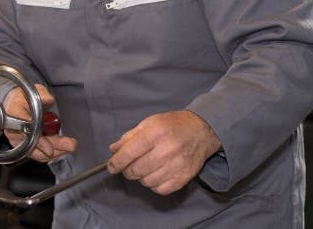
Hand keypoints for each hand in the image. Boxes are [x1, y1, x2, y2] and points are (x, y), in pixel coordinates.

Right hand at [3, 84, 76, 161]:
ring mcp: (17, 140)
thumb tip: (48, 99)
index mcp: (13, 112)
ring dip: (55, 151)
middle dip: (53, 146)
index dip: (38, 140)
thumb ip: (42, 93)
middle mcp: (13, 129)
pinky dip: (52, 152)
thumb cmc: (25, 97)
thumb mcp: (34, 90)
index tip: (49, 148)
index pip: (24, 129)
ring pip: (36, 152)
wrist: (17, 104)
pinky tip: (63, 148)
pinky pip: (38, 154)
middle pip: (32, 144)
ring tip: (69, 145)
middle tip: (69, 144)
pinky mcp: (24, 147)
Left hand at [107, 110, 221, 194]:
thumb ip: (129, 137)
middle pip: (136, 170)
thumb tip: (113, 150)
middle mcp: (167, 150)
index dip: (116, 162)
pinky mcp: (184, 177)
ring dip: (140, 177)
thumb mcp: (148, 123)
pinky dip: (153, 184)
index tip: (111, 167)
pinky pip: (160, 189)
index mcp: (156, 133)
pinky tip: (155, 174)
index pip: (129, 152)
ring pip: (146, 181)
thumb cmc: (172, 125)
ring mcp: (177, 165)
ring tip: (143, 167)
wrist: (201, 131)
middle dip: (126, 170)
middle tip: (127, 166)